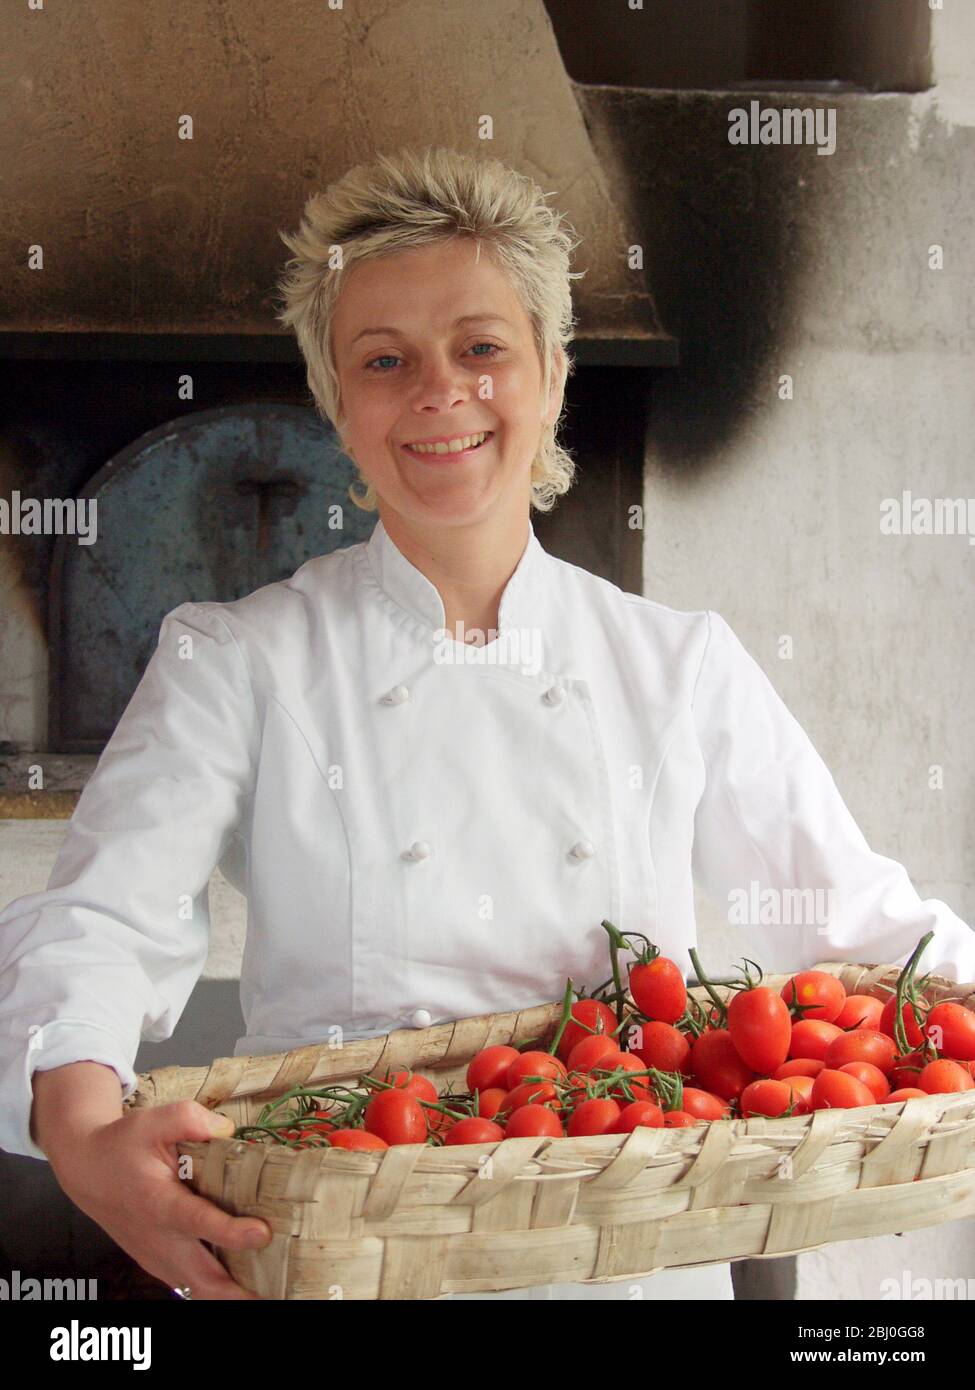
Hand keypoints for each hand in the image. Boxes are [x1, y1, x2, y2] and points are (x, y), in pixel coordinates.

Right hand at [46, 1099, 272, 1299]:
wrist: (87, 1170)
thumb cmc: (122, 1145)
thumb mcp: (155, 1120)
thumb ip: (193, 1121)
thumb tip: (229, 1132)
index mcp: (158, 1202)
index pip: (198, 1223)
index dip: (232, 1232)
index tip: (262, 1233)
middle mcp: (159, 1238)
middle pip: (203, 1278)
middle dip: (239, 1290)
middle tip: (277, 1288)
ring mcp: (158, 1257)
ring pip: (199, 1290)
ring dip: (231, 1293)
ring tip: (269, 1288)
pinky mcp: (159, 1264)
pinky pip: (192, 1286)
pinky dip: (217, 1289)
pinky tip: (246, 1280)